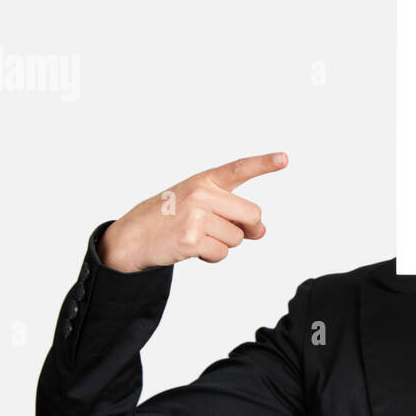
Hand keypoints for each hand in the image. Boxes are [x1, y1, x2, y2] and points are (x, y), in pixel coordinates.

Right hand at [97, 153, 286, 271]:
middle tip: (227, 232)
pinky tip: (191, 248)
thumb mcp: (195, 204)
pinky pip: (221, 254)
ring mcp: (195, 216)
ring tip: (196, 237)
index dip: (264, 163)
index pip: (238, 169)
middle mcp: (201, 194)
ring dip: (222, 244)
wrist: (130, 238)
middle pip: (252, 215)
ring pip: (237, 238)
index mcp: (203, 181)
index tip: (284, 158)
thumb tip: (262, 231)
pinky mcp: (191, 239)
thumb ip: (229, 211)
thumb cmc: (166, 219)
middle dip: (247, 229)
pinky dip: (211, 256)